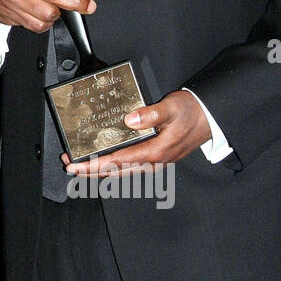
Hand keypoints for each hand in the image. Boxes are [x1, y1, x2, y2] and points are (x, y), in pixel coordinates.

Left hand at [63, 90, 211, 175]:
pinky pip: (129, 168)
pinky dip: (112, 167)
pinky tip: (102, 163)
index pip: (118, 162)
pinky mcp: (155, 159)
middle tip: (69, 165)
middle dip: (90, 170)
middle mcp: (153, 162)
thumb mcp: (171, 108)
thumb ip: (151, 114)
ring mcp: (154, 162)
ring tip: (80, 165)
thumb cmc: (191, 112)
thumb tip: (129, 120)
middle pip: (116, 171)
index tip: (76, 165)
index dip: (94, 164)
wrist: (210, 118)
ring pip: (121, 172)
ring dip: (99, 170)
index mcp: (155, 152)